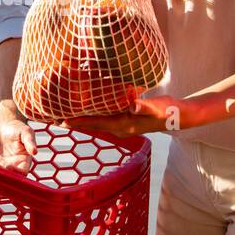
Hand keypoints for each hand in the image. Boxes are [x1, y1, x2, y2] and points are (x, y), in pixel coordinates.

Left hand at [0, 103, 37, 173]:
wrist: (6, 126)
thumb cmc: (19, 130)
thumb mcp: (26, 133)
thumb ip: (29, 142)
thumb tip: (35, 152)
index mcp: (24, 163)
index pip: (22, 173)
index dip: (16, 173)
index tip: (10, 167)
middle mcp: (12, 167)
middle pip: (7, 177)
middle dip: (1, 175)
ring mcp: (1, 166)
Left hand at [63, 96, 187, 136]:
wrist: (178, 116)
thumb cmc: (167, 110)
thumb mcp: (156, 107)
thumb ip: (144, 106)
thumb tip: (133, 106)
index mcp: (123, 125)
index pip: (96, 123)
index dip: (80, 122)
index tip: (62, 120)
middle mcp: (121, 128)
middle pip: (93, 125)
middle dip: (77, 122)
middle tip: (56, 119)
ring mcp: (124, 126)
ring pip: (99, 123)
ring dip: (84, 120)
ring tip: (68, 116)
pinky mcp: (127, 121)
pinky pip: (107, 119)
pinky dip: (96, 115)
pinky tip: (91, 110)